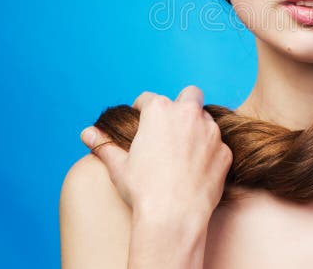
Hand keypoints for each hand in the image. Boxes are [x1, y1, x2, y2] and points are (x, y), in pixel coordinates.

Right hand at [80, 86, 232, 224]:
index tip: (143, 120)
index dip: (143, 109)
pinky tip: (197, 171)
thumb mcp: (119, 166)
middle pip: (190, 95)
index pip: (149, 98)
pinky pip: (219, 146)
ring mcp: (211, 132)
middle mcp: (188, 114)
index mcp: (160, 111)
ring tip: (184, 153)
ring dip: (198, 130)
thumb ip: (104, 144)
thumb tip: (87, 133)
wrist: (174, 217)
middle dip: (182, 104)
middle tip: (172, 126)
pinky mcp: (225, 152)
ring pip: (207, 120)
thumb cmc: (143, 190)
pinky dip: (210, 154)